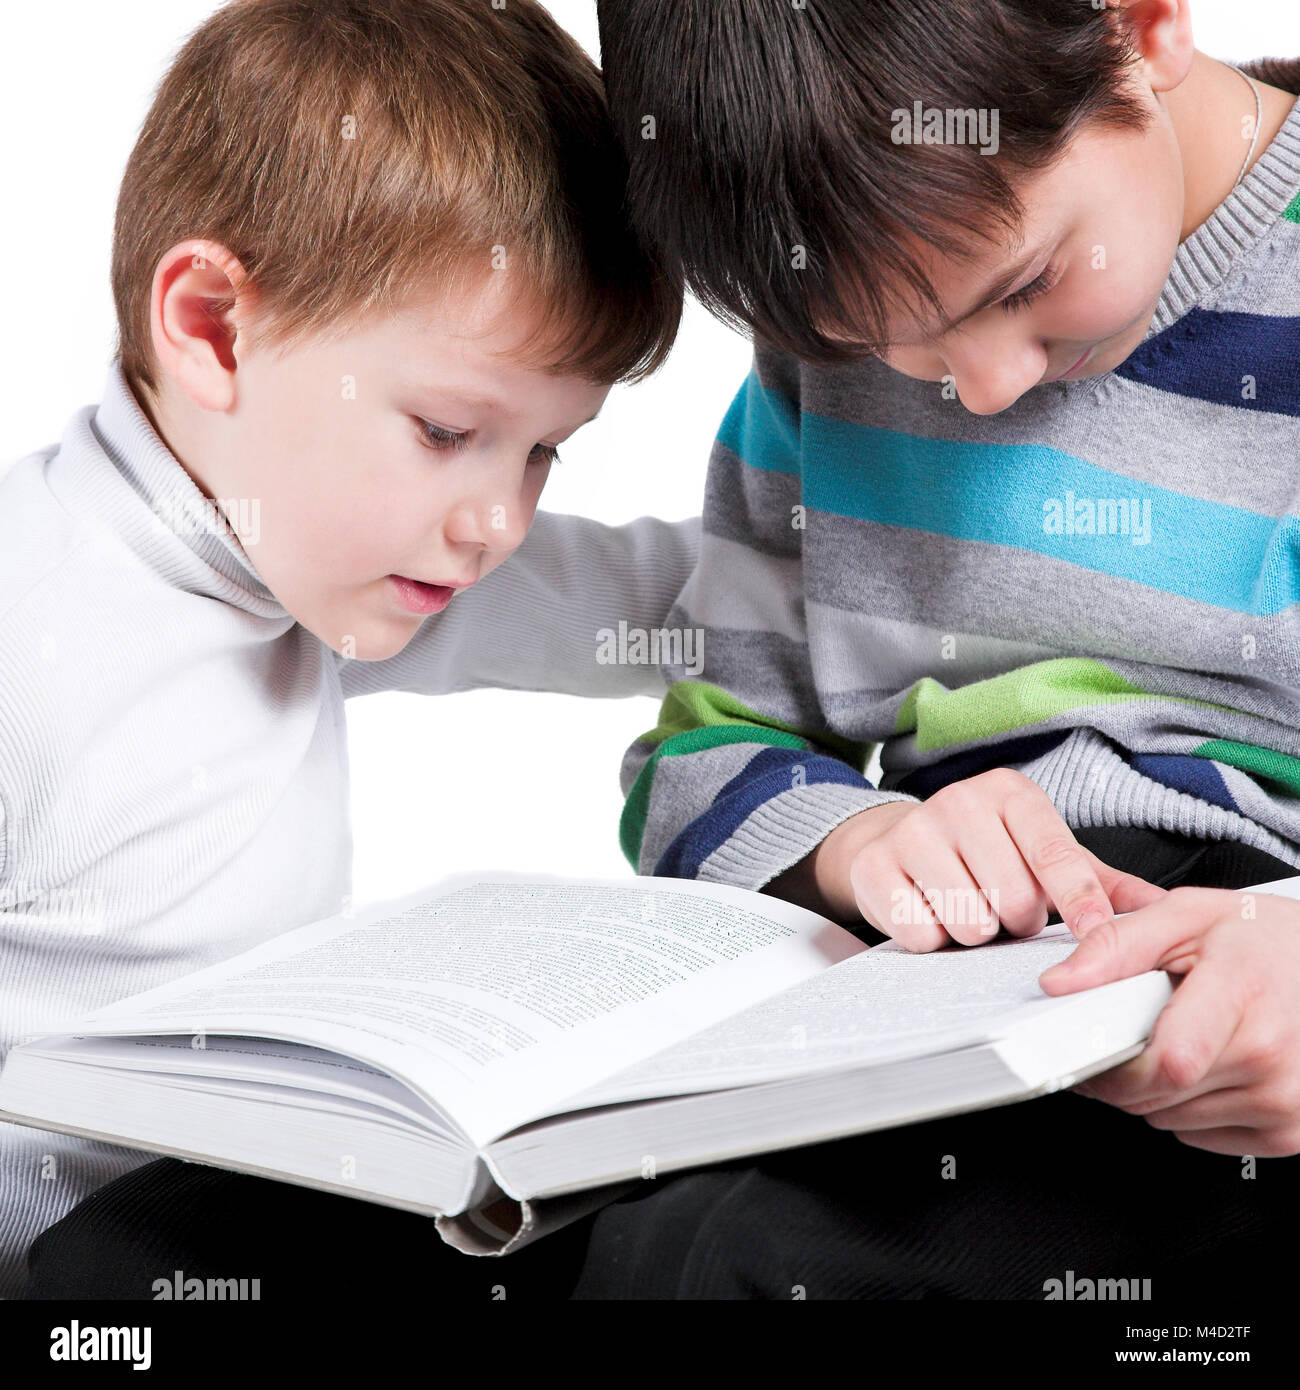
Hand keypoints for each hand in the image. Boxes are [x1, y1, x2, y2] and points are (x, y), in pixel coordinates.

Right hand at [797, 768, 1165, 948]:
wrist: (895, 840)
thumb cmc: (982, 851)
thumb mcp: (1042, 855)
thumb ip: (1102, 884)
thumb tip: (1169, 911)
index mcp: (1011, 794)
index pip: (1056, 854)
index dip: (1079, 902)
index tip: (1095, 935)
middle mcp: (960, 802)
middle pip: (1013, 899)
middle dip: (1015, 922)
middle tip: (1003, 911)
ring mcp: (913, 830)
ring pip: (967, 921)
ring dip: (974, 933)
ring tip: (968, 911)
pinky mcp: (875, 865)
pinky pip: (918, 931)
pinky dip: (931, 939)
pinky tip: (929, 916)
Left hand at [1040, 885, 1299, 1155]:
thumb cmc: (1262, 938)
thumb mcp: (1186, 914)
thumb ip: (1115, 945)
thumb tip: (1060, 983)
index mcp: (1244, 993)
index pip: (1167, 1062)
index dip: (1113, 1065)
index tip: (1087, 1048)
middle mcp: (1272, 1054)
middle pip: (1156, 1095)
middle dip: (1121, 1071)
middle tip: (1128, 1030)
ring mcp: (1286, 1100)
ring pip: (1171, 1119)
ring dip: (1154, 1089)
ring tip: (1179, 1038)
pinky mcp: (1290, 1132)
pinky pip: (1202, 1136)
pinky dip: (1187, 1107)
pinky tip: (1207, 1064)